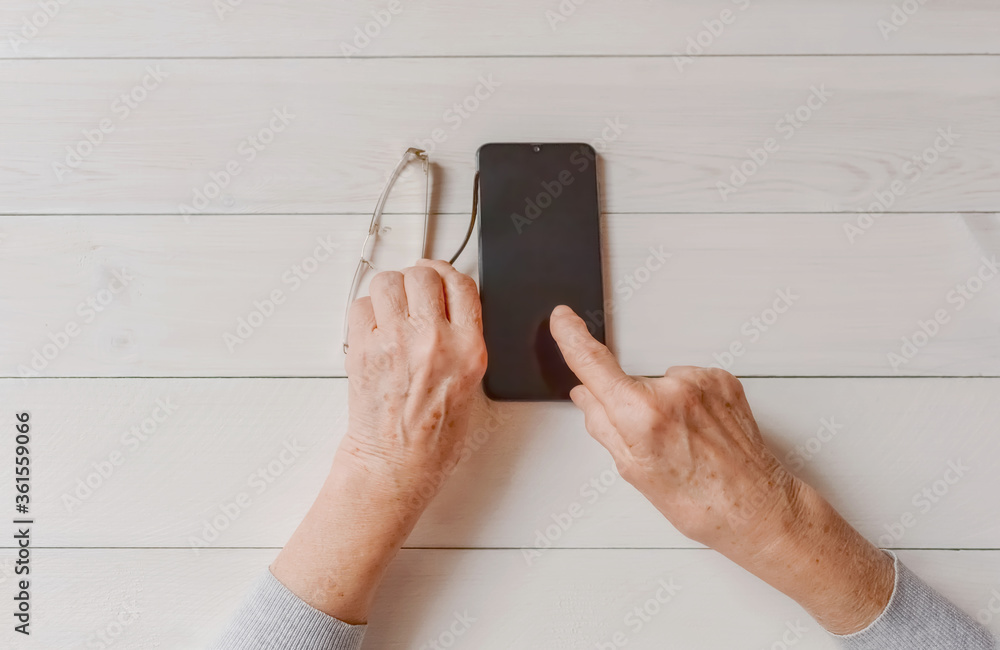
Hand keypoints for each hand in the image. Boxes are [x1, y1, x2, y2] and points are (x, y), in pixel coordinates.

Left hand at [271, 260, 485, 624]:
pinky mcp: (363, 349)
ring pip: (388, 282)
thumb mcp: (472, 386)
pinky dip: (366, 312)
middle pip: (423, 274)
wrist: (396, 465)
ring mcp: (395, 342)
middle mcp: (433, 340)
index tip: (440, 277)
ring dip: (389, 290)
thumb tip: (450, 305)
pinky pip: (361, 306)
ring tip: (391, 310)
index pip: (462, 284)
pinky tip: (374, 330)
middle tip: (413, 294)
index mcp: (468, 350)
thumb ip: (464, 341)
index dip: (448, 275)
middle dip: (418, 280)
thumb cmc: (434, 438)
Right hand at [549, 304, 893, 634]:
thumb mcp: (634, 471)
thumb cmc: (699, 501)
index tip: (563, 319)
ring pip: (661, 385)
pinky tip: (701, 432)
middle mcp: (672, 389)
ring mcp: (701, 382)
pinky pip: (689, 384)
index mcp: (641, 414)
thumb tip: (586, 396)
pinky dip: (690, 403)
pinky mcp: (723, 379)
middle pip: (629, 384)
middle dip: (631, 408)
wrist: (756, 507)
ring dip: (665, 406)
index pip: (594, 363)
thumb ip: (603, 425)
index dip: (572, 337)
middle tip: (657, 447)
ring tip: (686, 444)